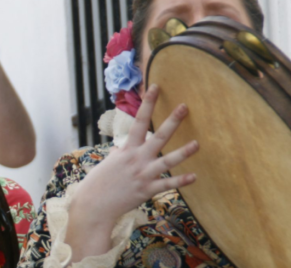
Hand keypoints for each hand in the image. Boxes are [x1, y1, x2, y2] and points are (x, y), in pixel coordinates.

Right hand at [66, 85, 198, 258]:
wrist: (93, 205)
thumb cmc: (97, 184)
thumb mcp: (107, 164)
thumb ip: (118, 155)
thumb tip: (122, 149)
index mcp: (126, 150)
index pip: (139, 121)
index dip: (147, 103)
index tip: (155, 87)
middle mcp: (136, 159)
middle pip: (158, 136)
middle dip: (172, 121)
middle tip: (185, 107)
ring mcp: (143, 175)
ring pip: (167, 161)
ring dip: (183, 152)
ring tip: (197, 143)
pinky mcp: (146, 191)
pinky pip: (167, 185)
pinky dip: (180, 181)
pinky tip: (194, 176)